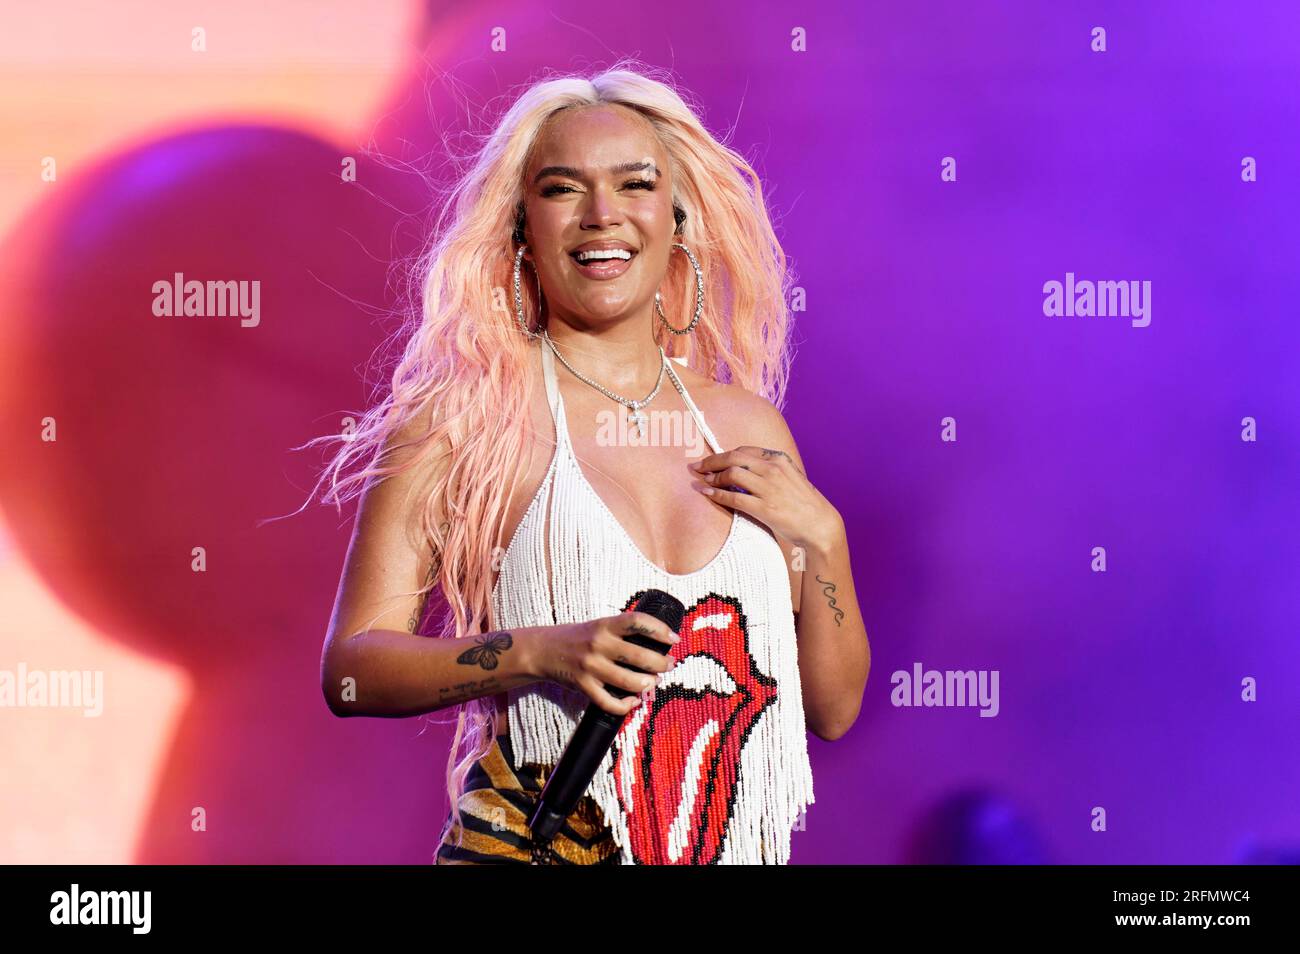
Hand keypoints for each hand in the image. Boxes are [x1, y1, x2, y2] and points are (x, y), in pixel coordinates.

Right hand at [533, 611, 680, 715]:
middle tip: (669, 665)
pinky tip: (634, 701)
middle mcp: (598, 644)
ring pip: (629, 682)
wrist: (542, 650)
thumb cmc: (578, 637)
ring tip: (653, 682)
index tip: (674, 639)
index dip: (660, 630)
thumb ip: (622, 632)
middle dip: (661, 663)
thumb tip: (658, 644)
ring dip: (647, 684)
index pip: (638, 622)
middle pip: (640, 656)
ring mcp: (590, 667)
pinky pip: (610, 703)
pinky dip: (626, 705)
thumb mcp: (599, 626)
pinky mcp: (583, 686)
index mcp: (605, 625)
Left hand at [689, 445, 843, 553]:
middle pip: (733, 458)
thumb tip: (743, 470)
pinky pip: (733, 497)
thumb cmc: (803, 503)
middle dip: (711, 461)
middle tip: (697, 467)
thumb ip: (769, 471)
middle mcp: (773, 469)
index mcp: (779, 459)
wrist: (820, 525)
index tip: (711, 460)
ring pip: (731, 474)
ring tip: (703, 482)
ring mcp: (769, 488)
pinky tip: (707, 493)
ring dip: (712, 477)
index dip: (723, 454)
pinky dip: (716, 494)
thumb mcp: (789, 478)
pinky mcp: (765, 508)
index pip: (744, 451)